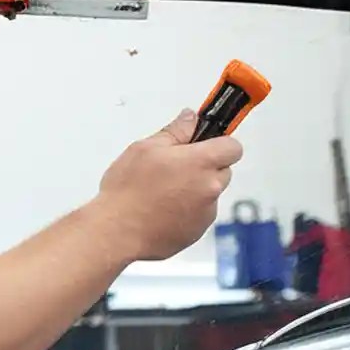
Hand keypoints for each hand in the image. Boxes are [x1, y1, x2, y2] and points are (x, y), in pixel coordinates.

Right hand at [93, 109, 243, 260]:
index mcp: (201, 162)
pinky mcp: (197, 232)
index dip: (218, 144)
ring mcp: (206, 212)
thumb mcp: (144, 149)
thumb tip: (191, 118)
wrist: (117, 232)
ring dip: (194, 191)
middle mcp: (210, 187)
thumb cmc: (127, 190)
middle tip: (173, 170)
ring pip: (209, 194)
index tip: (202, 145)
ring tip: (161, 194)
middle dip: (204, 168)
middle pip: (222, 171)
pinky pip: (198, 215)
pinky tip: (160, 211)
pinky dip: (185, 211)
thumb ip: (175, 132)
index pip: (233, 146)